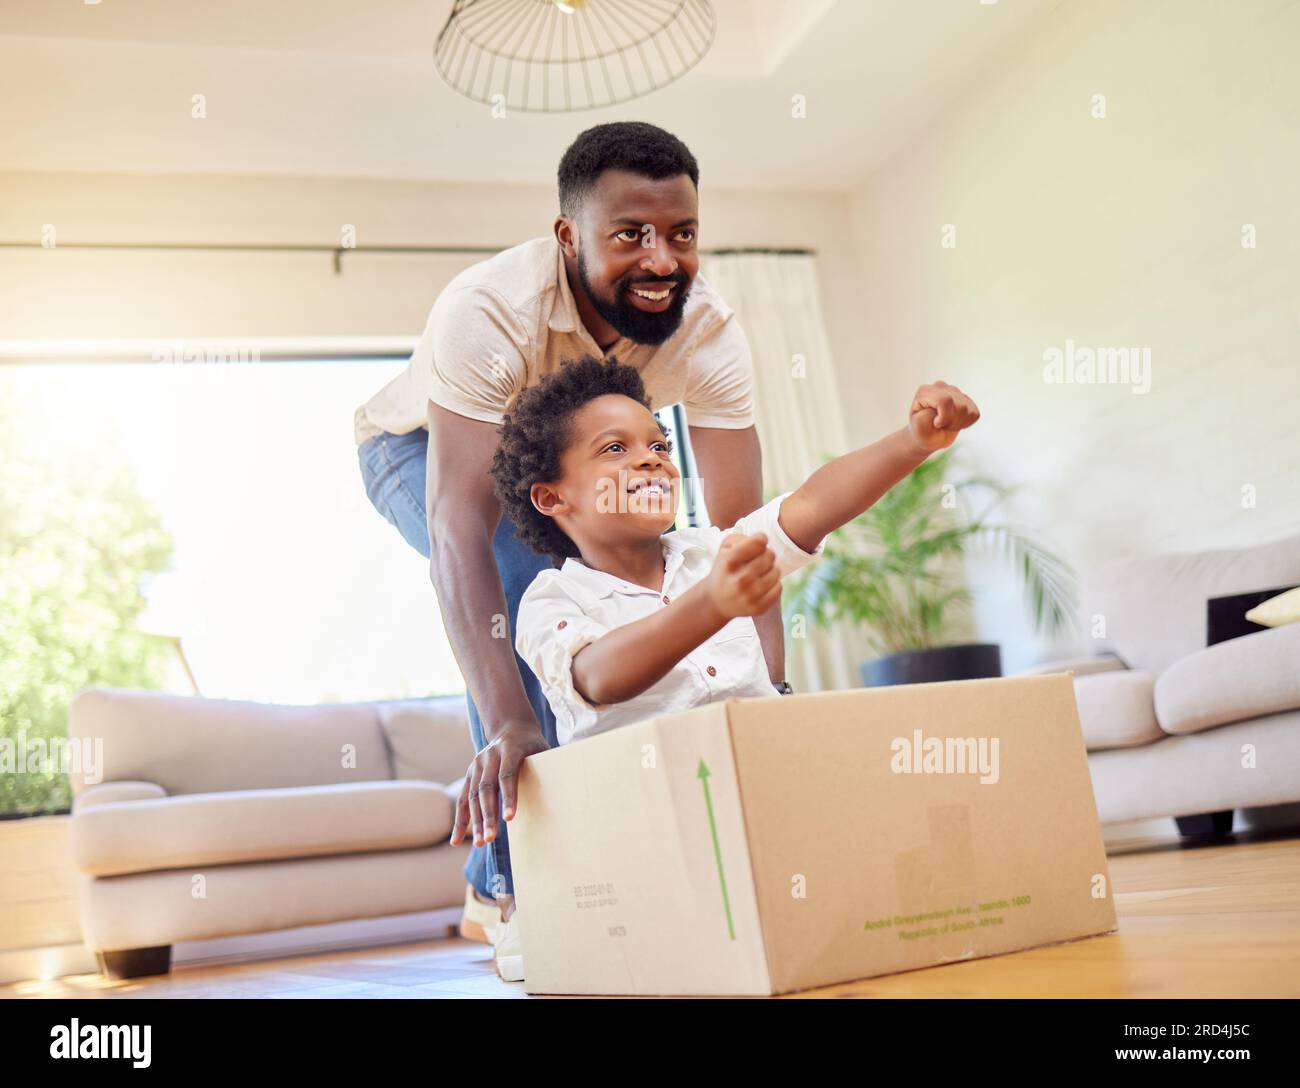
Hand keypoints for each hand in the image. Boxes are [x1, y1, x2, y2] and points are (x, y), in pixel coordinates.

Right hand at [449, 719, 549, 849]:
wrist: (511, 727)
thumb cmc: (534, 745)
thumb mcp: (544, 750)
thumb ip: (550, 768)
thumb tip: (569, 792)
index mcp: (510, 749)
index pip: (507, 775)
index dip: (509, 797)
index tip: (510, 818)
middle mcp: (489, 756)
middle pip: (487, 788)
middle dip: (488, 815)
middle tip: (490, 838)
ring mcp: (477, 764)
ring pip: (474, 796)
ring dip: (475, 821)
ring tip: (480, 843)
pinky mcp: (470, 774)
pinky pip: (463, 799)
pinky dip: (460, 820)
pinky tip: (456, 841)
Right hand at [705, 532, 780, 619]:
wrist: (716, 601)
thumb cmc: (724, 569)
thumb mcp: (724, 549)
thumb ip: (740, 538)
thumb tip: (761, 540)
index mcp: (729, 562)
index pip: (759, 542)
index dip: (760, 539)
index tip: (757, 544)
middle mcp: (740, 580)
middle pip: (770, 555)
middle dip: (766, 554)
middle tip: (758, 559)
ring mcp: (750, 596)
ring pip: (776, 571)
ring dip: (771, 569)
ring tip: (761, 572)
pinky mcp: (759, 608)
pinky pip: (778, 587)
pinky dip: (774, 583)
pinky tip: (763, 584)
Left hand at [907, 380, 980, 452]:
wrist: (929, 436)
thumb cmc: (922, 432)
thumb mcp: (919, 427)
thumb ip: (928, 414)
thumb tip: (946, 403)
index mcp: (925, 391)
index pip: (945, 401)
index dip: (944, 418)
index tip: (936, 424)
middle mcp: (940, 386)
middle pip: (959, 406)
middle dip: (951, 422)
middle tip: (940, 426)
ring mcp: (954, 391)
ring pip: (968, 410)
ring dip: (958, 424)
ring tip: (946, 425)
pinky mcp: (965, 399)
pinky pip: (974, 414)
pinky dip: (966, 423)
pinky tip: (954, 423)